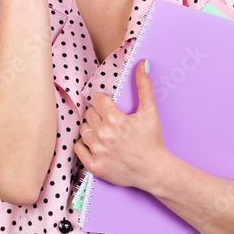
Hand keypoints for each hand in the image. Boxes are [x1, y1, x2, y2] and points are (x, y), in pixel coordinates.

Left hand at [73, 58, 169, 191]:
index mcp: (115, 119)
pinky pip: (78, 147)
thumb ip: (144, 85)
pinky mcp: (94, 166)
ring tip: (105, 134)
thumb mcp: (150, 111)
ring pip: (83, 130)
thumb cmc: (152, 140)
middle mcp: (104, 135)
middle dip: (98, 116)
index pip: (96, 100)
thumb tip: (143, 62)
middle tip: (111, 122)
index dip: (104, 102)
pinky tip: (97, 145)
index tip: (111, 108)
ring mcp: (98, 151)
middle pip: (89, 114)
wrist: (154, 171)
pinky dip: (85, 145)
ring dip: (91, 130)